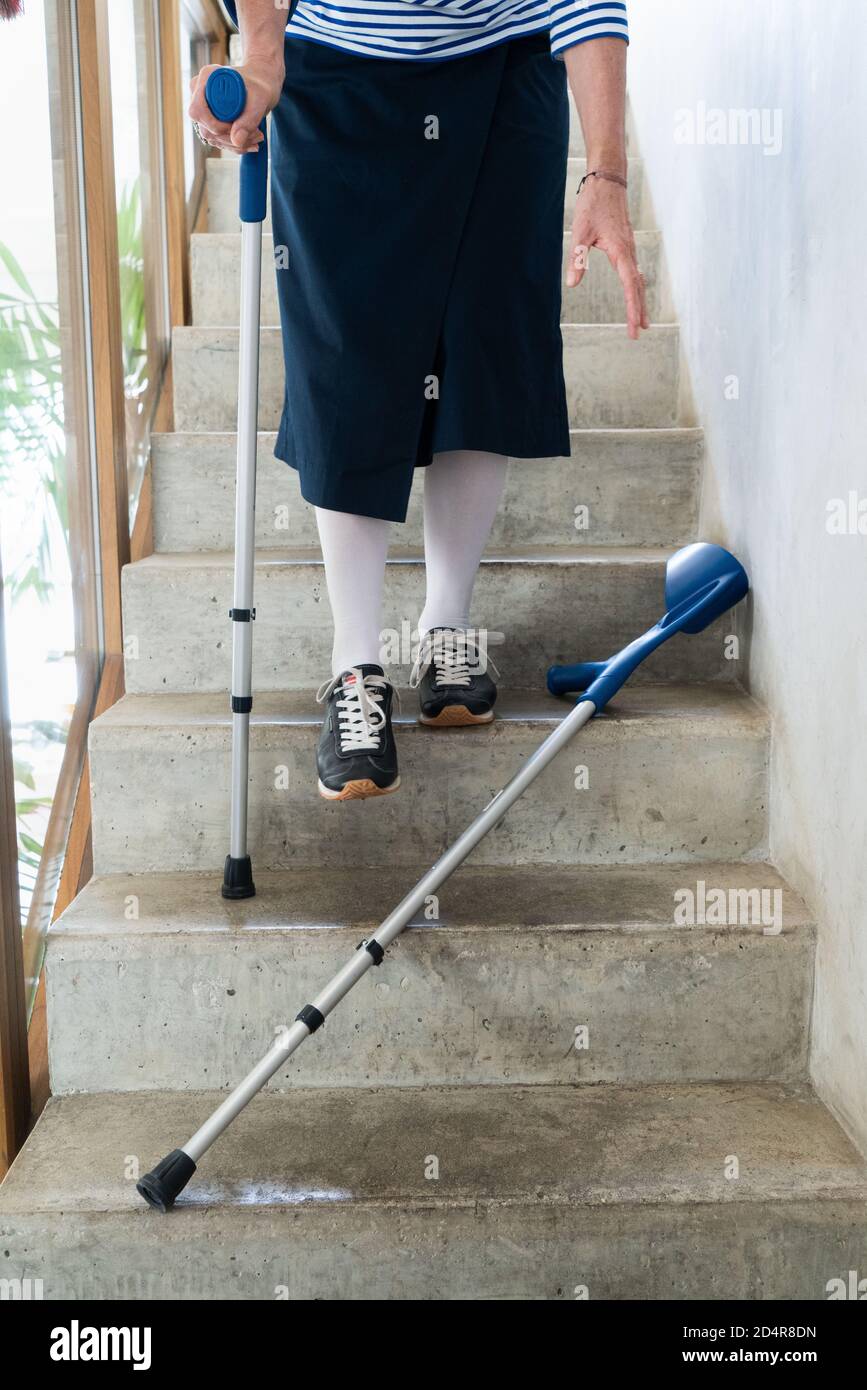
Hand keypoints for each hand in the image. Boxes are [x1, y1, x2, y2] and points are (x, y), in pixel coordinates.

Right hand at [188, 56, 283, 155]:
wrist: (262, 84)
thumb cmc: (260, 85)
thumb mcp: (260, 99)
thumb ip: (249, 119)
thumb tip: (237, 141)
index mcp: (206, 78)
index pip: (197, 110)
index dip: (214, 125)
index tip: (236, 128)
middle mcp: (200, 93)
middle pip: (205, 128)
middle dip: (231, 138)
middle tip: (257, 135)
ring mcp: (204, 109)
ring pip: (213, 137)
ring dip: (236, 144)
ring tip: (258, 136)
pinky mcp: (210, 121)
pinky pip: (219, 140)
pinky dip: (236, 145)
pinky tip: (252, 141)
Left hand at [567, 176, 648, 339]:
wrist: (608, 180)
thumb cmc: (594, 203)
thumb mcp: (580, 231)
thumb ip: (577, 258)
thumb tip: (572, 284)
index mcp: (620, 251)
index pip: (630, 286)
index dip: (632, 308)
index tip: (633, 327)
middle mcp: (629, 251)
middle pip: (637, 287)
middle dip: (638, 310)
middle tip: (638, 333)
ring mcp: (629, 248)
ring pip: (637, 280)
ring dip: (639, 301)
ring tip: (641, 321)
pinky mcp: (626, 245)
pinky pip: (634, 271)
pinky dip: (636, 287)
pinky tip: (635, 294)